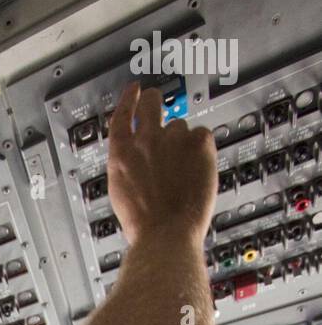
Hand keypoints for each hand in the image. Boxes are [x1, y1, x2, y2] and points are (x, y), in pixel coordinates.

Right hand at [106, 81, 217, 247]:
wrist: (164, 234)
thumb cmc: (144, 223)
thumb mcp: (123, 192)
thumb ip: (131, 166)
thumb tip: (141, 158)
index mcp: (122, 153)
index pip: (122, 115)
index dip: (129, 98)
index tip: (134, 89)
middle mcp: (145, 139)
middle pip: (151, 102)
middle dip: (154, 100)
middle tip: (161, 106)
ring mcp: (172, 139)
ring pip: (180, 125)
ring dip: (182, 140)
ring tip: (184, 168)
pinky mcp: (198, 143)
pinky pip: (203, 134)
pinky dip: (202, 148)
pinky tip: (199, 166)